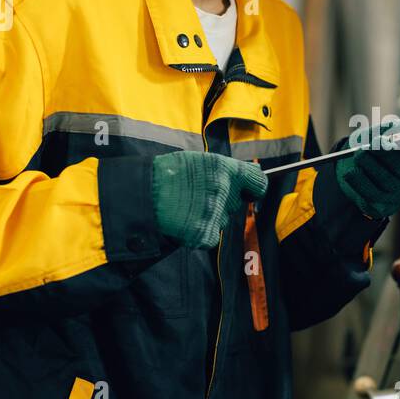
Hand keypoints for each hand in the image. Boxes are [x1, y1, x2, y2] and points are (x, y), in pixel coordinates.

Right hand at [151, 150, 266, 247]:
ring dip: (209, 217)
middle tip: (199, 198)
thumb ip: (222, 170)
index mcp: (225, 168)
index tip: (249, 192)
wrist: (141, 193)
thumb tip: (245, 176)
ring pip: (222, 220)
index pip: (258, 182)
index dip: (254, 189)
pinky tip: (183, 222)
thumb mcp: (198, 161)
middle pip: (236, 203)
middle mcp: (224, 190)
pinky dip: (199, 234)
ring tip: (185, 207)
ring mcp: (214, 212)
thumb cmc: (166, 174)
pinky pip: (210, 237)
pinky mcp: (204, 233)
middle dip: (223, 203)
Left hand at [334, 116, 399, 219]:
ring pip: (386, 184)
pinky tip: (350, 173)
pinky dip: (359, 184)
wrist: (361, 167)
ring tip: (357, 156)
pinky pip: (371, 198)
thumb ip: (392, 128)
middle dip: (381, 156)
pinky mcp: (385, 207)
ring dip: (369, 168)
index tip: (388, 139)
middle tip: (365, 148)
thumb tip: (398, 128)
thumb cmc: (378, 145)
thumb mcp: (383, 131)